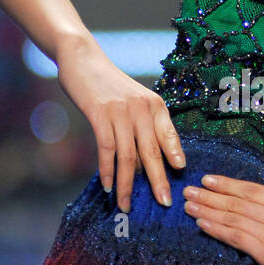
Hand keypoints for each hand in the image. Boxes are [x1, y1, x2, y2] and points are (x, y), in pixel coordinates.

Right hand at [56, 33, 184, 210]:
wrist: (83, 59)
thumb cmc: (109, 85)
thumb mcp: (135, 101)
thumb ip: (143, 126)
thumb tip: (147, 162)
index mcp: (155, 105)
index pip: (170, 135)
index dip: (176, 155)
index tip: (181, 174)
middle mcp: (142, 108)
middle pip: (152, 151)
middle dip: (158, 180)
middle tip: (164, 202)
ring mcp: (121, 111)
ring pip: (128, 156)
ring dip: (127, 184)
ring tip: (126, 205)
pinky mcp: (99, 114)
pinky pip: (107, 148)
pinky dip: (107, 170)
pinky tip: (108, 186)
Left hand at [182, 174, 263, 264]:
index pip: (253, 189)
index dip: (228, 184)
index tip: (207, 179)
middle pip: (239, 202)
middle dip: (210, 196)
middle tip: (189, 191)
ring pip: (234, 218)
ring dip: (208, 211)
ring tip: (189, 206)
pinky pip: (236, 237)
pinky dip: (217, 230)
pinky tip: (202, 225)